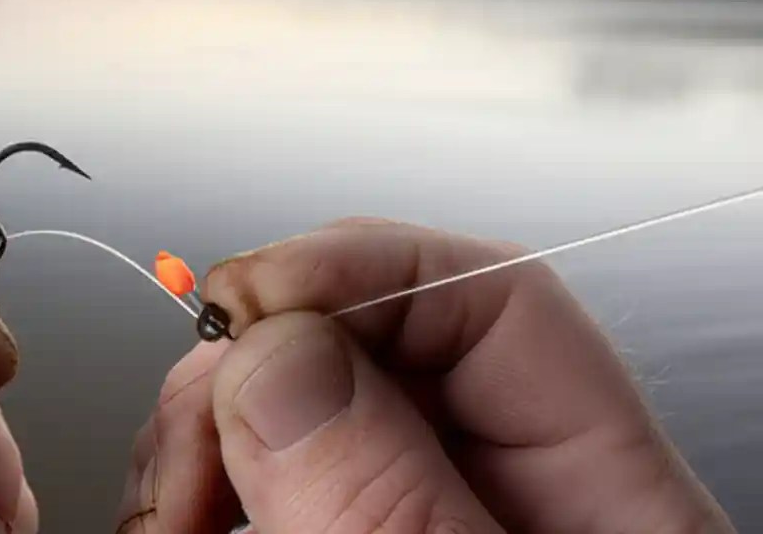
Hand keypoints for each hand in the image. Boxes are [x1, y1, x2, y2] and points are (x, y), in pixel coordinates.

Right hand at [116, 219, 734, 532]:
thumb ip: (391, 502)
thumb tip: (279, 356)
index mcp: (608, 501)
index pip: (496, 300)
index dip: (357, 264)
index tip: (240, 299)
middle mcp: (508, 496)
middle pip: (366, 352)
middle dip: (244, 374)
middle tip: (186, 450)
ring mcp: (416, 519)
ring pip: (287, 419)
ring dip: (198, 441)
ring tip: (165, 509)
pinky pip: (259, 489)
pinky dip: (196, 494)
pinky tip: (174, 519)